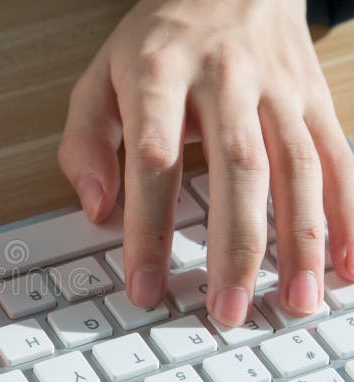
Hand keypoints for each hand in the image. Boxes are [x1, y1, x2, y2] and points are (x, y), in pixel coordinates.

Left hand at [60, 0, 353, 325]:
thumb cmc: (158, 40)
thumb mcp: (99, 77)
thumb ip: (85, 142)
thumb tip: (97, 209)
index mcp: (160, 75)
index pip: (154, 160)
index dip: (150, 228)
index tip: (145, 285)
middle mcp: (225, 80)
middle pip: (238, 170)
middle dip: (236, 248)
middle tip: (227, 310)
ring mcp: (278, 89)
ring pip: (297, 168)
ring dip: (302, 241)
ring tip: (295, 301)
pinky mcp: (314, 99)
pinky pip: (338, 158)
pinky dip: (347, 214)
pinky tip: (347, 264)